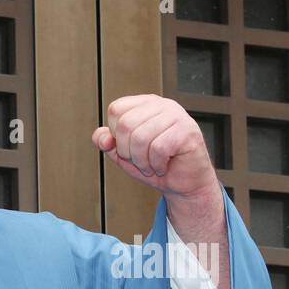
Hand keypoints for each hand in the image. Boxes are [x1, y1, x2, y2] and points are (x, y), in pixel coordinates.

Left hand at [92, 94, 218, 202]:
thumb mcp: (124, 154)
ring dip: (142, 161)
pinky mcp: (187, 131)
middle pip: (125, 124)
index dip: (116, 135)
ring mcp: (177, 115)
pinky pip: (158, 148)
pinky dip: (156, 164)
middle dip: (127, 151)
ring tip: (152, 164)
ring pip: (140, 137)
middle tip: (141, 160)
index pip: (116, 109)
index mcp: (146, 105)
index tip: (129, 147)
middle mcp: (162, 105)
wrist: (184, 183)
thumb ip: (108, 142)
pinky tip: (163, 166)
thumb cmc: (156, 165)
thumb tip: (101, 137)